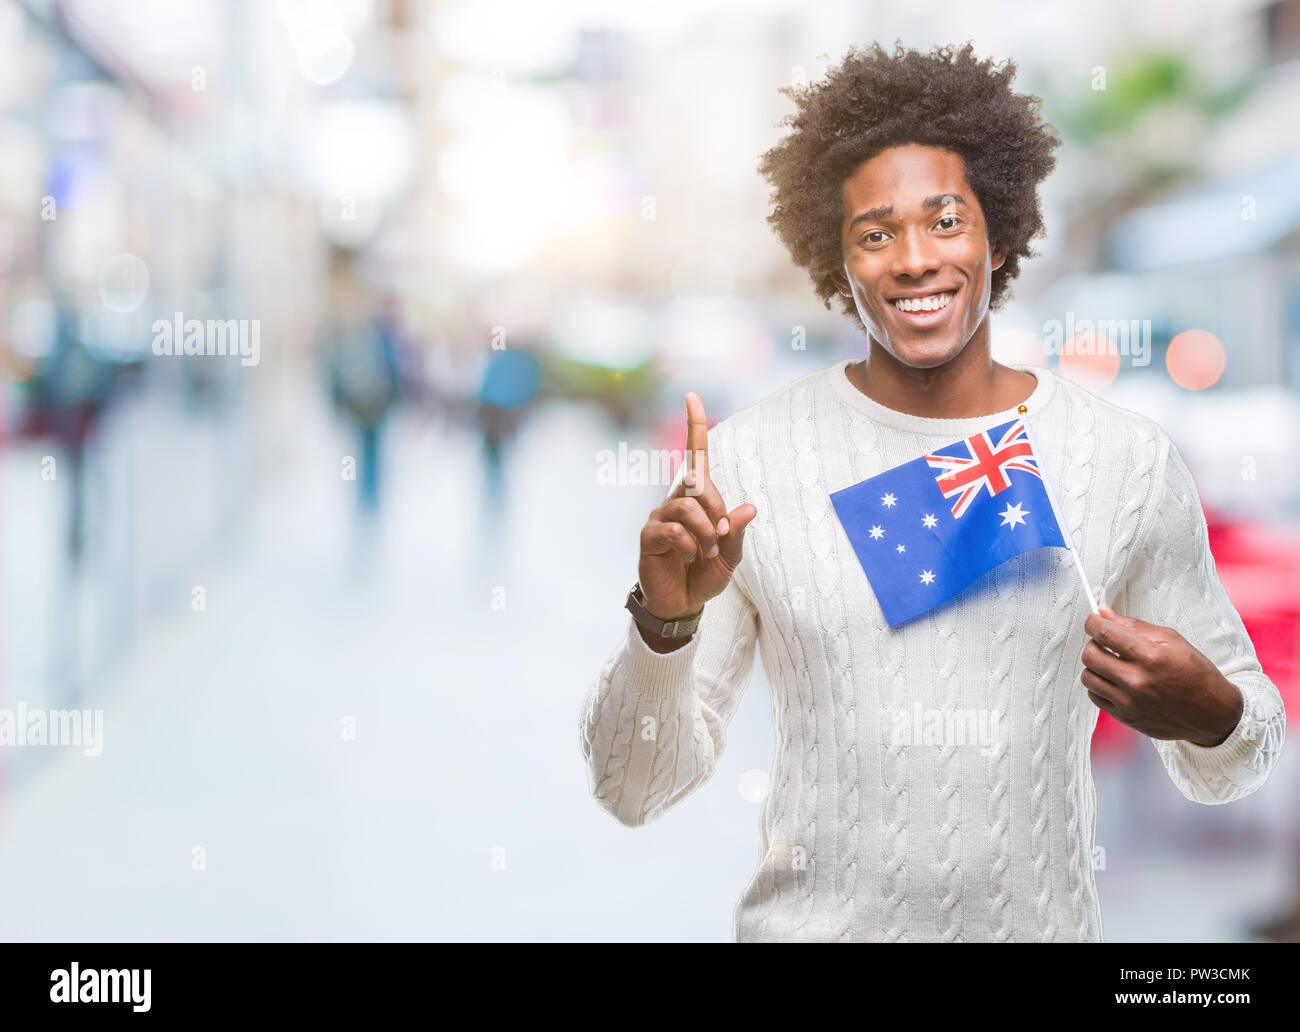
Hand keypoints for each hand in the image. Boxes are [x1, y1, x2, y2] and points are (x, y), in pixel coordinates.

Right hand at [638, 392, 757, 622]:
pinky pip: (673, 529)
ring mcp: (660, 516)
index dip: (695, 426)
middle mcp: (676, 500)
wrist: (681, 604)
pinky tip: (688, 557)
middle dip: (717, 513)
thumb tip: (749, 507)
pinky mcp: (649, 535)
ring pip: (687, 507)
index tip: (692, 396)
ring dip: (705, 533)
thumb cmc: (705, 574)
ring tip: (705, 552)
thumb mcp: (730, 555)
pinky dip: (689, 545)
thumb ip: (737, 532)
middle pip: (700, 484)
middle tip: (719, 540)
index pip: (696, 456)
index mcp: (697, 499)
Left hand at [1080, 603, 1243, 746]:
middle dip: (1093, 643)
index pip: (1105, 633)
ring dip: (1095, 666)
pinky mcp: (1125, 717)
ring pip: (1087, 677)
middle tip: (1105, 643)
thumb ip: (1134, 626)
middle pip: (1090, 655)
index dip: (1092, 622)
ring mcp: (1129, 702)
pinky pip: (1094, 696)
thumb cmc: (1196, 674)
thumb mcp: (1173, 641)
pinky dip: (1099, 686)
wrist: (1213, 713)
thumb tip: (1104, 613)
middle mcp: (1137, 681)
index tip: (1093, 620)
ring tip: (1112, 663)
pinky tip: (1115, 681)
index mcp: (1151, 657)